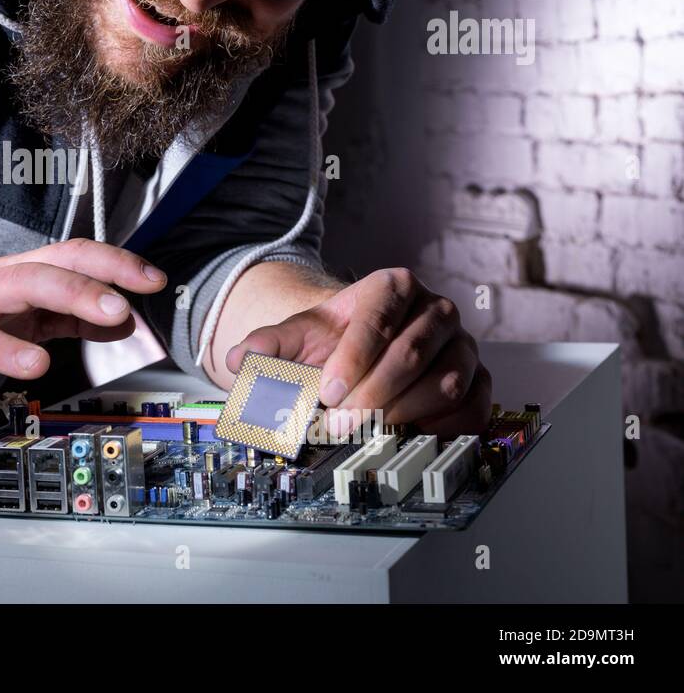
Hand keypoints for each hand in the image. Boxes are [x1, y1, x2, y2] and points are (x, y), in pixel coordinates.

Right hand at [0, 239, 166, 417]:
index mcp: (6, 279)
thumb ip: (64, 314)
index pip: (65, 258)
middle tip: (116, 310)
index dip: (110, 266)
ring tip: (37, 365)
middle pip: (26, 280)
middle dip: (74, 292)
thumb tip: (123, 319)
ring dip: (4, 347)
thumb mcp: (13, 309)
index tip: (152, 280)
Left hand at [225, 268, 491, 437]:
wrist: (368, 347)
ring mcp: (464, 346)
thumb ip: (269, 343)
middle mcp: (437, 311)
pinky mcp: (480, 380)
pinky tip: (410, 435)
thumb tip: (240, 358)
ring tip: (368, 430)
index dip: (352, 359)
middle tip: (340, 423)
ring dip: (404, 414)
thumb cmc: (337, 339)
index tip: (326, 391)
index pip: (378, 319)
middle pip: (412, 354)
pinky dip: (444, 428)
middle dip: (372, 395)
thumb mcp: (300, 334)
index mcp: (395, 286)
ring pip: (447, 383)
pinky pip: (474, 408)